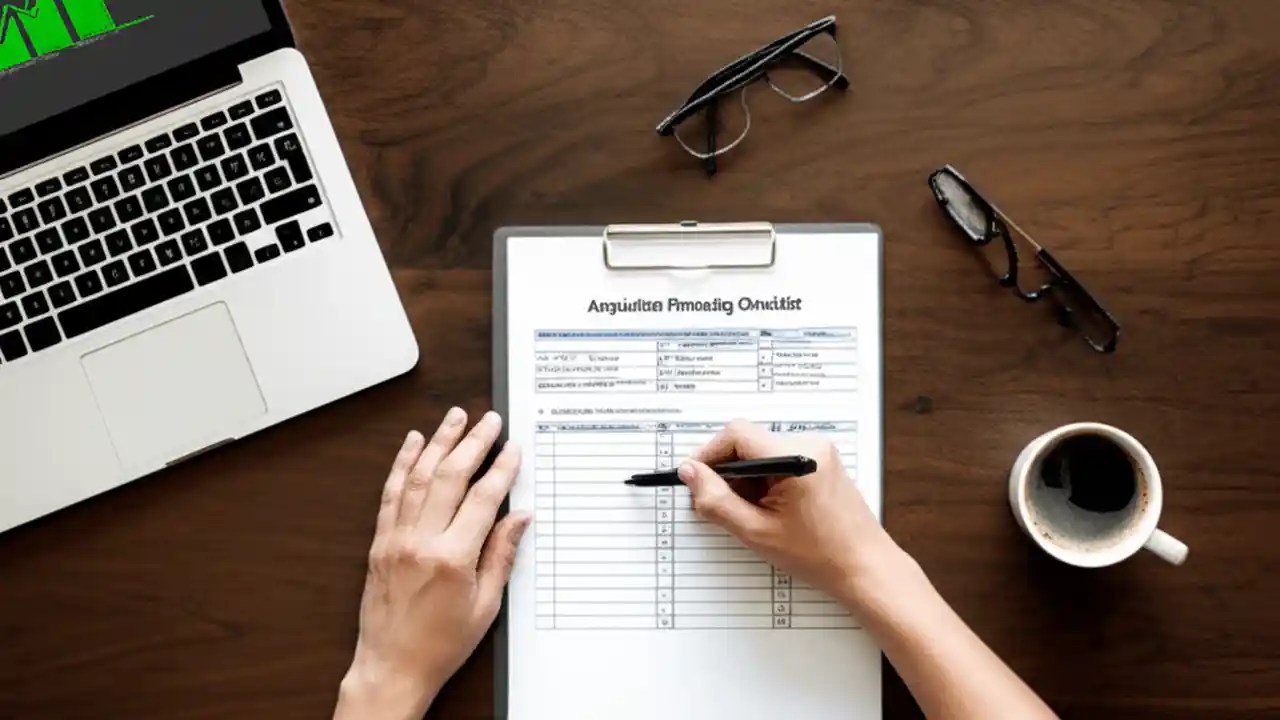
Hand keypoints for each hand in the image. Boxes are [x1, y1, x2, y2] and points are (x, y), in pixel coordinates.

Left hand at [335, 409, 529, 719]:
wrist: (392, 666)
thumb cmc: (440, 644)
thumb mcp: (485, 606)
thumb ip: (501, 555)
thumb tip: (519, 517)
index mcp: (452, 558)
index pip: (483, 499)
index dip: (502, 469)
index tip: (513, 449)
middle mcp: (421, 542)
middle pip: (450, 477)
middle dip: (473, 443)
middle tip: (489, 421)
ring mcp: (396, 539)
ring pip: (418, 476)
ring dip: (438, 442)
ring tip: (455, 417)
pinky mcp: (379, 542)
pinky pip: (391, 494)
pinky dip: (402, 464)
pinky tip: (413, 443)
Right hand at [681, 420, 903, 607]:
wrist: (864, 567)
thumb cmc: (820, 555)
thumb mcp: (756, 532)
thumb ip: (717, 500)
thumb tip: (691, 473)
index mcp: (797, 457)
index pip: (737, 434)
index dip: (709, 454)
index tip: (695, 478)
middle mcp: (810, 445)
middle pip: (748, 442)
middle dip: (728, 472)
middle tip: (722, 506)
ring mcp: (819, 452)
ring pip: (761, 452)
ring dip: (747, 479)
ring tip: (753, 514)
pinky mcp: (821, 462)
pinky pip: (779, 460)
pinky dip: (765, 481)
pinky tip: (769, 510)